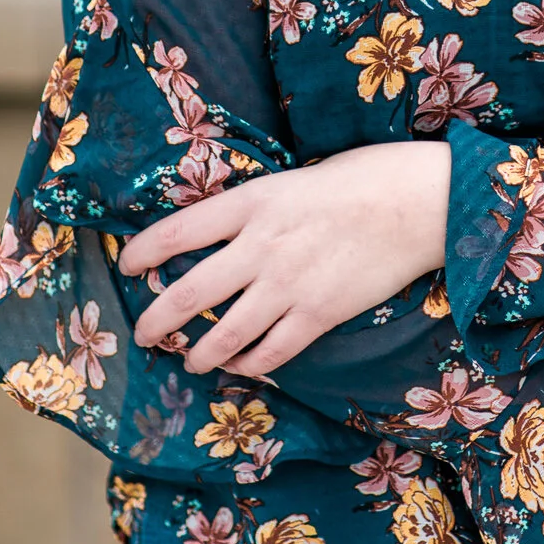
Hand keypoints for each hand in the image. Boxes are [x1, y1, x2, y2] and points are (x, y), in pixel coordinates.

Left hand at [117, 140, 449, 377]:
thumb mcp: (297, 177)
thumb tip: (232, 231)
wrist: (417, 202)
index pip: (179, 231)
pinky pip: (270, 352)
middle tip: (143, 333)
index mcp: (253, 202)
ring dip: (197, 354)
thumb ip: (260, 208)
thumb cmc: (363, 177)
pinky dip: (248, 364)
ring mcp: (287, 285)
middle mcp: (260, 246)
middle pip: (188, 293)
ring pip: (223, 335)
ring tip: (188, 361)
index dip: (144, 252)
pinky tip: (240, 365)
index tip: (126, 266)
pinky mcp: (318, 315)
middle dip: (156, 320)